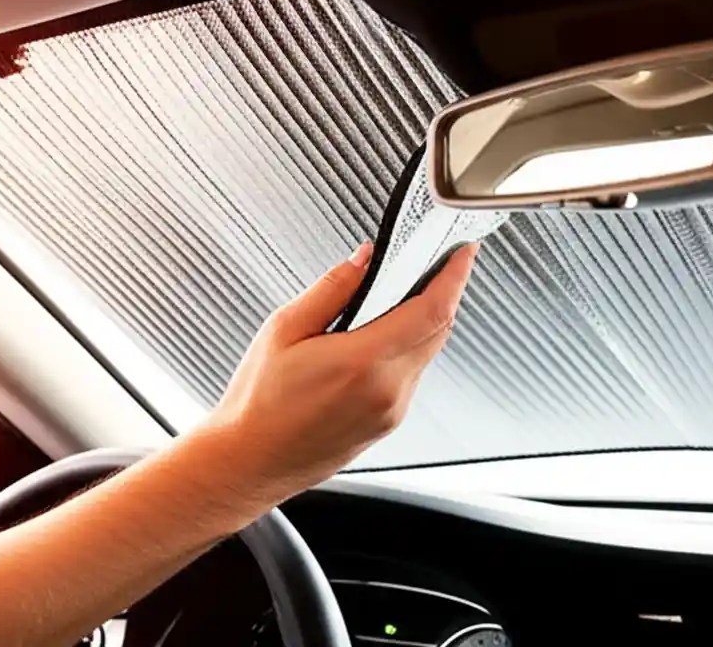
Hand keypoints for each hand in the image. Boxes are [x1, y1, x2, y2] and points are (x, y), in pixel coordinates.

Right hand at [207, 241, 478, 495]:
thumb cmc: (259, 403)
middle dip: (440, 292)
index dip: (455, 275)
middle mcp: (386, 390)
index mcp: (362, 361)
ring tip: (394, 299)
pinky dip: (406, 348)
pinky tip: (378, 337)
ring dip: (421, 321)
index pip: (433, 310)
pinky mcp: (388, 423)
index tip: (462, 251)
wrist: (250, 462)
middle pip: (438, 329)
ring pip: (426, 352)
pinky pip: (412, 374)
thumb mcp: (284, 329)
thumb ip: (333, 288)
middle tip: (427, 264)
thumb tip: (365, 258)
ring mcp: (391, 410)